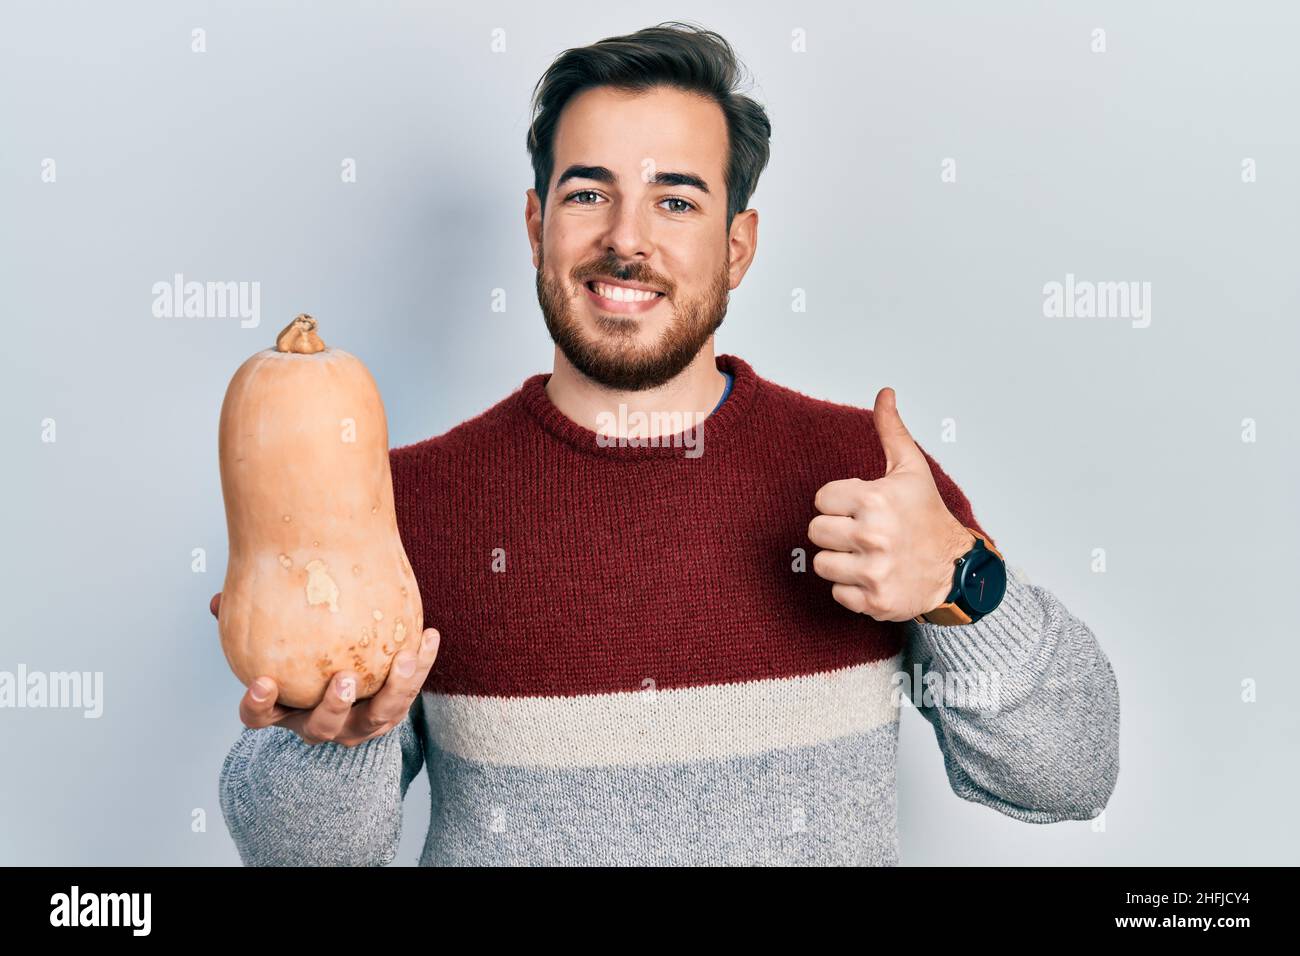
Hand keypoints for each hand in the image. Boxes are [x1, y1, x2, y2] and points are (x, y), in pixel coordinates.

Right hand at [210, 592, 440, 746]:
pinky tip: (428, 635)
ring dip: (393, 690)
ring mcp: (358, 724)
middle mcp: (320, 724)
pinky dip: (421, 665)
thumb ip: (249, 617)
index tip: (262, 682)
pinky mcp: (391, 712)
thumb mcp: (275, 638)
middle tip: (345, 680)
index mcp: (285, 711)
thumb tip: (218, 599)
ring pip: (377, 718)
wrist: (349, 677)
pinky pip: (409, 691)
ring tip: (404, 659)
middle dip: (335, 708)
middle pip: (323, 728)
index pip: (260, 718)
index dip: (259, 706)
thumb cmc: (300, 650)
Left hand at [808, 387, 973, 621]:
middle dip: (835, 531)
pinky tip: (873, 576)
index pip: (822, 499)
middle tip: (862, 532)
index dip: (839, 502)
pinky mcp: (874, 602)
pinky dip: (851, 589)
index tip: (862, 508)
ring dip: (840, 561)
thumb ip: (891, 431)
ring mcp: (874, 571)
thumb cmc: (927, 516)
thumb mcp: (911, 470)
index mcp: (875, 500)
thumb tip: (885, 393)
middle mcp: (873, 536)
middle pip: (815, 531)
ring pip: (821, 563)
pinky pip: (836, 594)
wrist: (956, 569)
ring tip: (866, 555)